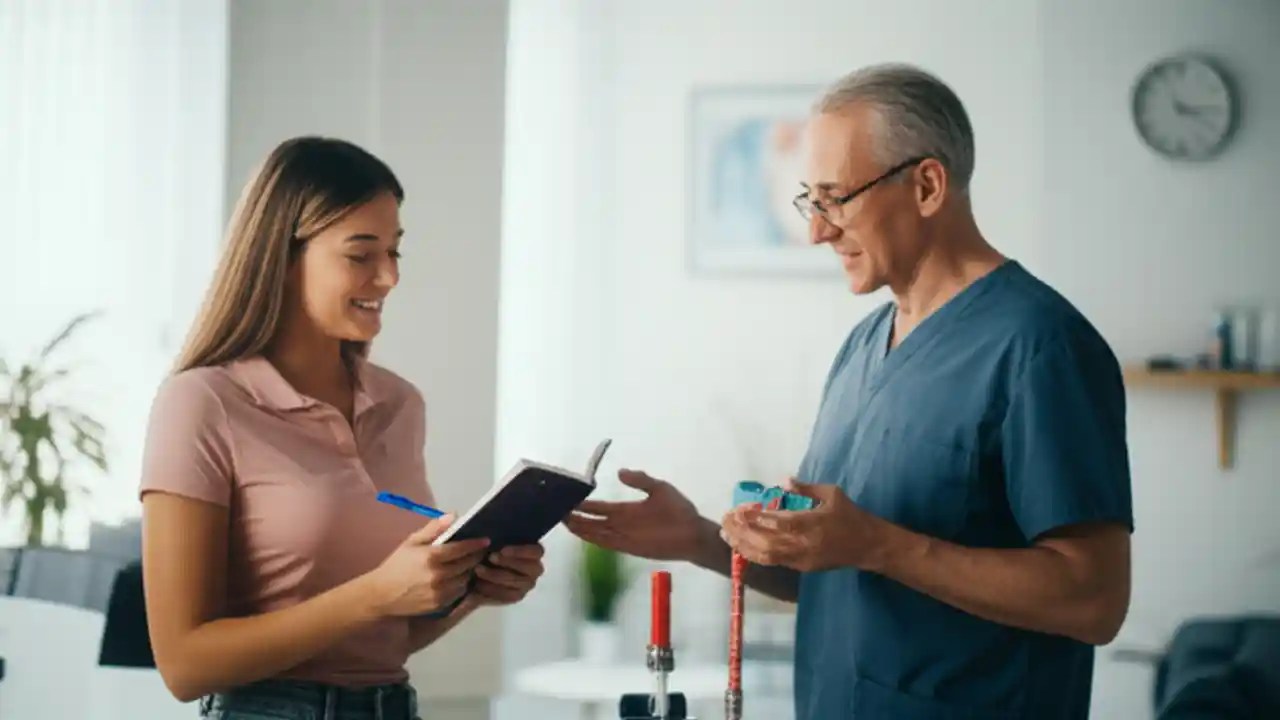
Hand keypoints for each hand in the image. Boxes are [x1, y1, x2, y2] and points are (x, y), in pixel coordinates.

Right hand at [363, 515, 489, 616]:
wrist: (381, 595)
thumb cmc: (397, 565)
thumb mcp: (411, 542)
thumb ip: (433, 529)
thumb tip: (454, 516)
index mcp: (432, 556)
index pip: (462, 548)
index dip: (476, 544)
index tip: (486, 540)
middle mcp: (439, 575)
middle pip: (467, 564)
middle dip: (475, 557)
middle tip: (479, 552)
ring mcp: (440, 591)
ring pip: (466, 579)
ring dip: (469, 571)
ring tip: (469, 565)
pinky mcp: (440, 604)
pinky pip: (459, 592)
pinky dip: (461, 584)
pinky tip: (458, 578)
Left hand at [472, 544, 544, 605]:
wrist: (482, 566)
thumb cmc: (493, 548)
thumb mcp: (496, 540)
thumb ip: (499, 538)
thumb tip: (493, 537)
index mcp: (535, 552)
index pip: (536, 552)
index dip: (521, 551)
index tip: (503, 550)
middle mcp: (535, 569)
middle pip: (528, 568)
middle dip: (508, 563)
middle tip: (490, 558)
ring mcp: (527, 584)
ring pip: (516, 582)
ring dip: (496, 576)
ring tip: (478, 569)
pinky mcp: (517, 596)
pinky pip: (507, 595)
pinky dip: (492, 589)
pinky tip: (479, 584)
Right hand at [564, 469, 707, 561]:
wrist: (692, 533)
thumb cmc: (679, 510)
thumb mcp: (659, 488)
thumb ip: (640, 480)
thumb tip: (619, 472)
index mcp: (627, 510)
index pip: (599, 507)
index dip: (584, 504)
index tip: (569, 498)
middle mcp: (621, 523)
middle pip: (593, 521)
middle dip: (576, 516)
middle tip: (557, 510)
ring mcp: (623, 536)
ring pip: (595, 532)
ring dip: (580, 527)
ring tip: (562, 521)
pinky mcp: (628, 547)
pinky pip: (605, 542)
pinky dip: (592, 538)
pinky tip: (580, 533)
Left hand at [720, 478, 887, 572]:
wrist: (868, 546)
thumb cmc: (850, 516)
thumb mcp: (832, 493)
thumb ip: (806, 488)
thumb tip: (784, 481)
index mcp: (811, 523)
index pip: (778, 523)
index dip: (756, 518)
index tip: (740, 510)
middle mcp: (803, 543)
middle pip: (766, 541)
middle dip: (743, 532)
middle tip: (726, 520)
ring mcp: (800, 558)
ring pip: (766, 555)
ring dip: (744, 545)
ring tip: (727, 534)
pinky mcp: (800, 567)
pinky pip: (773, 562)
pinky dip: (755, 554)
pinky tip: (742, 546)